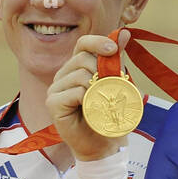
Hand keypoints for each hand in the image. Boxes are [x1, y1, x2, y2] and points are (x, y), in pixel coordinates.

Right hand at [46, 31, 128, 161]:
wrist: (103, 145)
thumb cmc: (109, 115)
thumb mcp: (118, 84)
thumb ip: (117, 61)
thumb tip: (125, 33)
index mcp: (76, 67)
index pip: (82, 44)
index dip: (97, 42)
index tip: (113, 49)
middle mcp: (63, 75)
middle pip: (83, 59)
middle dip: (103, 72)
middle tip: (110, 91)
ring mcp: (55, 89)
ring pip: (80, 75)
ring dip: (97, 89)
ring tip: (101, 104)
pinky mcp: (52, 103)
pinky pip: (75, 92)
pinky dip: (89, 100)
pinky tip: (90, 110)